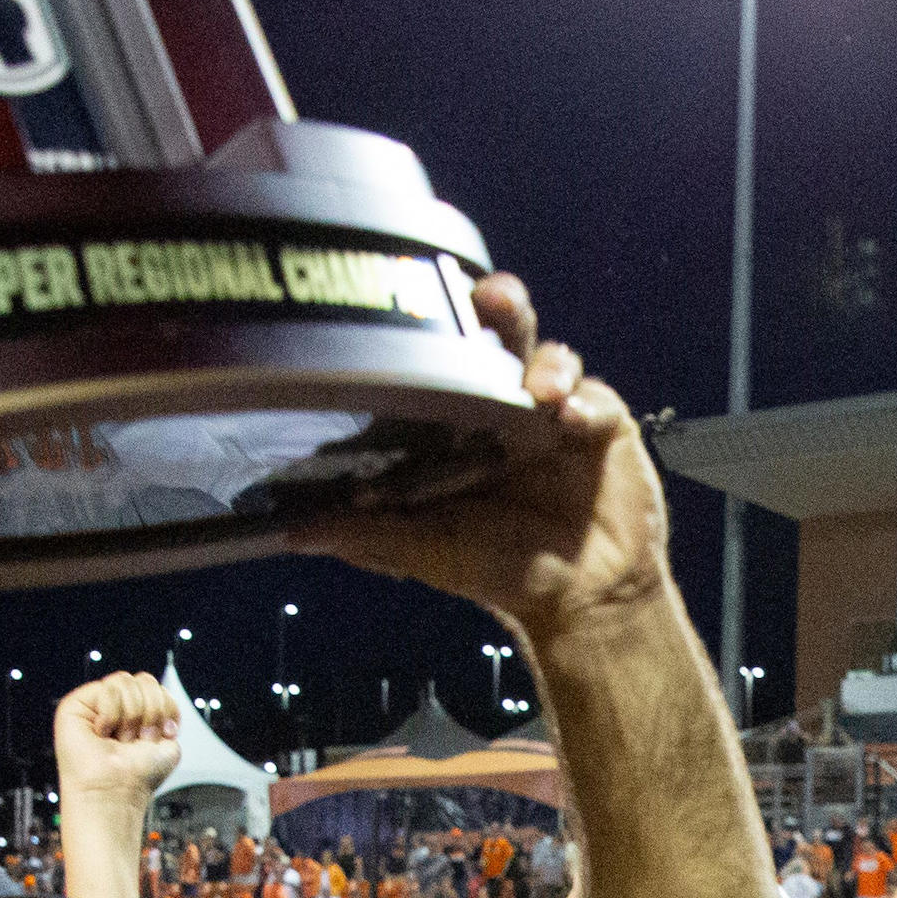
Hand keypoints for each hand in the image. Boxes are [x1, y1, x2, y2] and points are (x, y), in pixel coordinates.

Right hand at [54, 671, 185, 819]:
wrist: (115, 790)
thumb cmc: (138, 775)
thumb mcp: (168, 743)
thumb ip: (167, 712)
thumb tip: (159, 693)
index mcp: (139, 715)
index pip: (159, 689)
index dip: (167, 709)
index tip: (163, 735)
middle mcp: (119, 708)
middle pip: (146, 680)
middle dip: (151, 711)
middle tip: (139, 739)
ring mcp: (97, 704)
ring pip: (126, 680)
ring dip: (131, 716)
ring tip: (120, 739)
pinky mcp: (77, 704)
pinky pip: (108, 688)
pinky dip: (112, 713)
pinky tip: (102, 732)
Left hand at [289, 278, 665, 642]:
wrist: (582, 601)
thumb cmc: (500, 569)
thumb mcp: (427, 551)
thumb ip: (368, 534)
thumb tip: (293, 532)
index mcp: (458, 421)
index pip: (442, 357)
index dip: (434, 325)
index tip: (418, 300)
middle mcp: (505, 403)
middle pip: (500, 332)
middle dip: (496, 304)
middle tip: (487, 296)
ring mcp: (555, 411)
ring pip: (550, 355)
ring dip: (545, 360)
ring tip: (540, 388)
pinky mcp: (603, 425)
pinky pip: (596, 399)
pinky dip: (585, 404)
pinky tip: (571, 421)